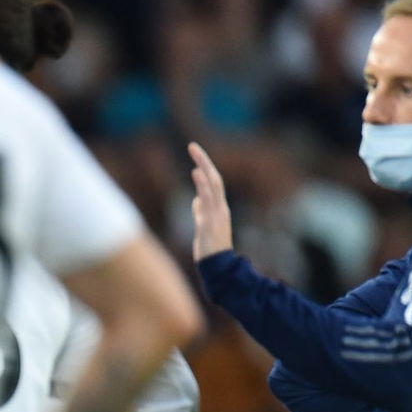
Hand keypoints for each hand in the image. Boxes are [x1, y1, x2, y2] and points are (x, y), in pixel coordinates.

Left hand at [189, 143, 233, 260]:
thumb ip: (200, 211)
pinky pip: (208, 199)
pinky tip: (195, 172)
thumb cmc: (209, 247)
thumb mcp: (202, 225)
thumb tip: (196, 200)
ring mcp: (216, 214)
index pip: (212, 181)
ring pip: (212, 185)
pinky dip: (202, 184)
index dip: (204, 166)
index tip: (193, 153)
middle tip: (191, 145)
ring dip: (204, 167)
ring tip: (195, 152)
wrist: (217, 266)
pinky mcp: (211, 222)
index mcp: (218, 207)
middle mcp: (219, 207)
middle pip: (214, 178)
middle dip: (203, 161)